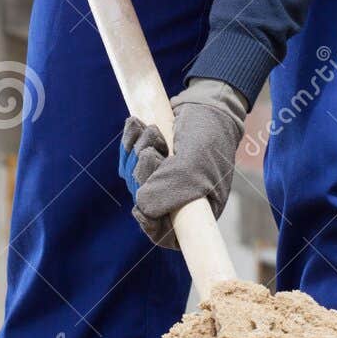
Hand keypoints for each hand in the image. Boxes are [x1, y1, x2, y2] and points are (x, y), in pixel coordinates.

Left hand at [119, 78, 247, 248]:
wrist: (206, 102)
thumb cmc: (209, 136)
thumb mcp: (194, 165)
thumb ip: (170, 189)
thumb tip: (142, 207)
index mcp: (196, 209)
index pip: (168, 236)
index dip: (151, 227)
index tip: (140, 211)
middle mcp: (178, 197)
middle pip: (144, 202)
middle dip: (143, 174)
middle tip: (156, 153)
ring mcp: (162, 177)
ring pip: (132, 178)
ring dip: (137, 151)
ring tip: (154, 134)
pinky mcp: (150, 157)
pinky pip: (127, 157)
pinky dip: (130, 140)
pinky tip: (138, 125)